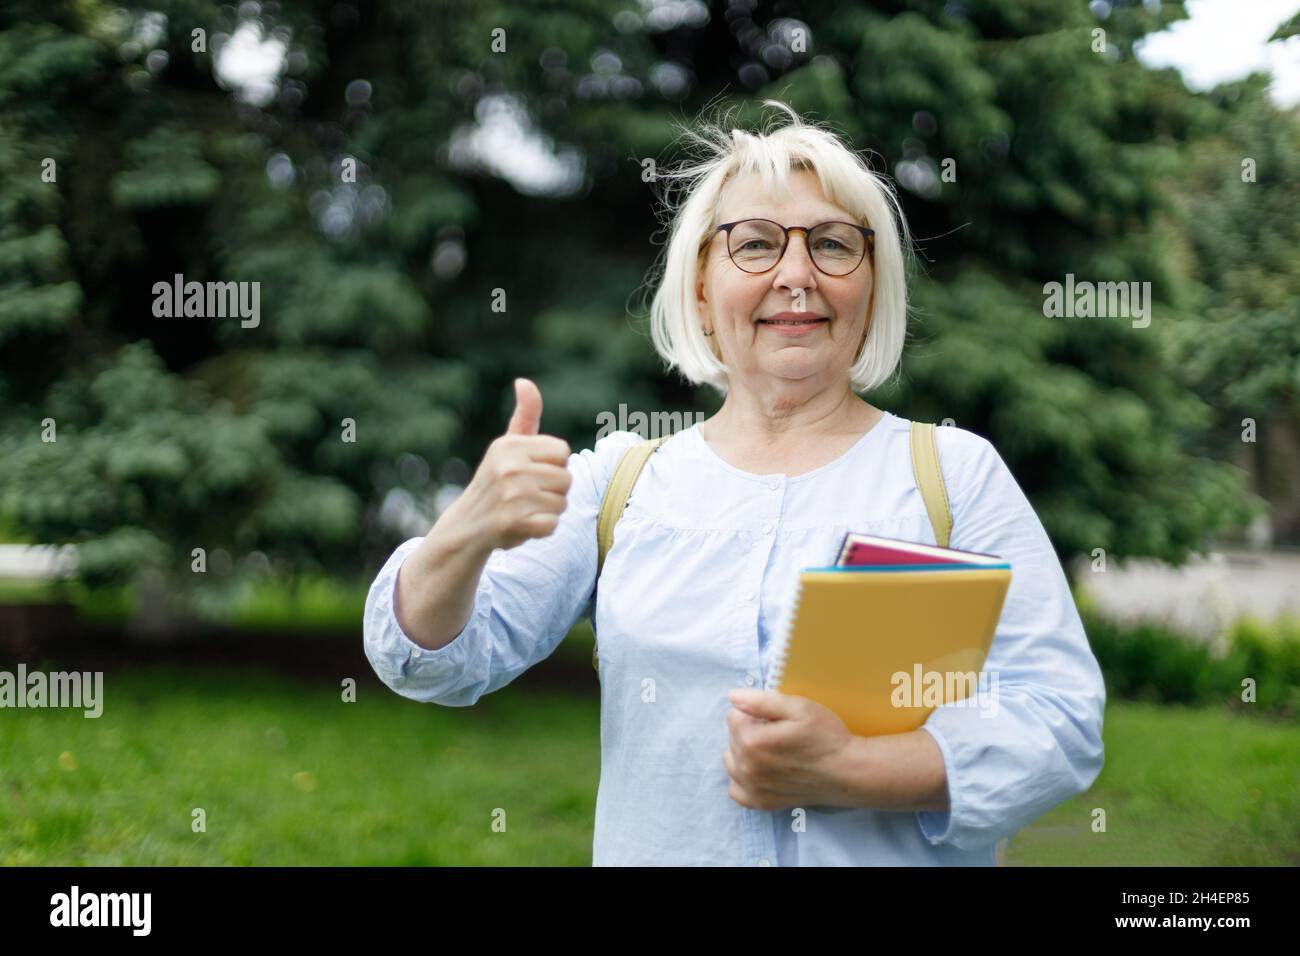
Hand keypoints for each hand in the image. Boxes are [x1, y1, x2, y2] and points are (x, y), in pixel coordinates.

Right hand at [452, 377, 572, 550]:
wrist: (466, 526)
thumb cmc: (495, 481)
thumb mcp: (507, 446)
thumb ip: (525, 415)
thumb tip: (524, 381)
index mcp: (510, 446)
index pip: (563, 452)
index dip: (553, 465)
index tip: (532, 472)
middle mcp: (509, 468)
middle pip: (567, 478)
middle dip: (553, 490)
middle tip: (528, 495)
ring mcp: (512, 496)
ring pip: (562, 503)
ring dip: (548, 510)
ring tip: (525, 509)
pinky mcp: (514, 522)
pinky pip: (553, 524)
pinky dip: (543, 529)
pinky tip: (523, 525)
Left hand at [723, 689, 857, 811]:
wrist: (847, 772)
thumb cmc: (826, 737)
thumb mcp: (798, 708)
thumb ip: (761, 701)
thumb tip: (732, 697)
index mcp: (753, 741)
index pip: (734, 715)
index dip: (755, 711)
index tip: (775, 717)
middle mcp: (748, 768)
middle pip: (732, 737)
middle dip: (750, 729)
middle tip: (778, 732)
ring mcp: (753, 789)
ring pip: (732, 760)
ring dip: (744, 752)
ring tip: (771, 749)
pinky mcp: (761, 803)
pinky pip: (736, 789)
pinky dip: (743, 778)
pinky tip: (761, 770)